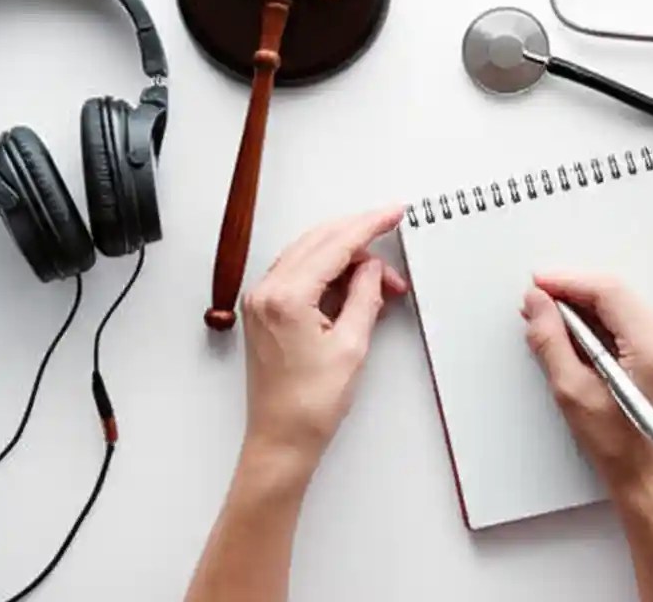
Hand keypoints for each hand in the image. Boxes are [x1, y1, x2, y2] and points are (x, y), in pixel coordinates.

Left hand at [241, 207, 408, 469]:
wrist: (281, 440)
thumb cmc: (310, 405)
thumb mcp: (352, 346)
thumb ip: (364, 297)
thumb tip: (372, 268)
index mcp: (286, 297)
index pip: (334, 244)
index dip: (368, 225)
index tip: (392, 213)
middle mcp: (266, 292)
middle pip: (318, 241)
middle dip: (359, 239)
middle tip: (392, 234)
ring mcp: (261, 301)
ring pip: (308, 255)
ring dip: (345, 259)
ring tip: (381, 281)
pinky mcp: (264, 312)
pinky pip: (298, 275)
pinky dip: (328, 273)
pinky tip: (353, 286)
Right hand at [522, 272, 652, 491]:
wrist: (650, 479)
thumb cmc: (619, 448)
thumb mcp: (573, 392)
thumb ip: (551, 341)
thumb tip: (537, 304)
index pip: (607, 292)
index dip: (567, 283)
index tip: (536, 285)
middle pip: (614, 294)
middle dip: (571, 294)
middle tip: (535, 303)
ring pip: (618, 305)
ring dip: (582, 308)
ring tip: (547, 321)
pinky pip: (626, 321)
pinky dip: (597, 323)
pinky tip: (571, 335)